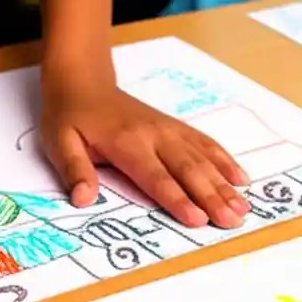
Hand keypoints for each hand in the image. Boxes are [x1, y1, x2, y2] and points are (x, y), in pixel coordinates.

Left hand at [39, 80, 249, 228]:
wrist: (83, 80)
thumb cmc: (70, 116)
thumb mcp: (59, 143)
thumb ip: (74, 170)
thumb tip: (83, 199)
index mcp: (126, 143)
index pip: (156, 177)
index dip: (177, 199)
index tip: (198, 219)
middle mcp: (154, 135)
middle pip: (188, 169)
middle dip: (212, 196)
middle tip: (232, 220)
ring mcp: (169, 130)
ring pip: (202, 158)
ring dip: (224, 184)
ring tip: (243, 207)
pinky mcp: (176, 128)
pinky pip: (205, 144)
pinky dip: (225, 161)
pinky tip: (241, 179)